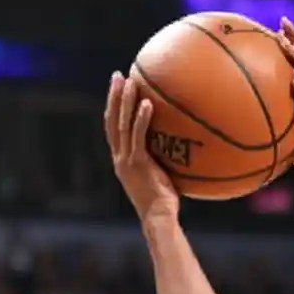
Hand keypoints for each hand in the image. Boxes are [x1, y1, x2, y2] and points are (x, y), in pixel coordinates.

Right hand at [104, 72, 178, 221]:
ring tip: (129, 81)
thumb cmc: (165, 201)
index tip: (117, 89)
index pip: (112, 128)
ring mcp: (126, 160)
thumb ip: (162, 159)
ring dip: (124, 101)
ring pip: (121, 124)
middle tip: (117, 75)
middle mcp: (119, 157)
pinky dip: (141, 119)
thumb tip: (182, 145)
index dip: (113, 108)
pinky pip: (138, 136)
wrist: (159, 217)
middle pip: (111, 120)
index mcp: (122, 159)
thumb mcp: (160, 175)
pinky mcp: (138, 163)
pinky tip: (147, 103)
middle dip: (113, 96)